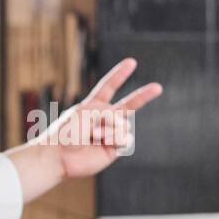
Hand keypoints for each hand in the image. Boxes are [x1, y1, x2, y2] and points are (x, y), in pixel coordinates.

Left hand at [43, 58, 162, 179]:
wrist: (59, 156)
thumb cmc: (67, 132)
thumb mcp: (86, 112)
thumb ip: (108, 113)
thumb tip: (124, 128)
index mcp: (94, 105)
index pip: (109, 86)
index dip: (120, 74)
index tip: (132, 62)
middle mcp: (104, 118)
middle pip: (129, 105)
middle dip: (144, 95)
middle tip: (158, 87)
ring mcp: (111, 133)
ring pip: (124, 124)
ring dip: (110, 128)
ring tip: (93, 135)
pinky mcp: (114, 148)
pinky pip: (125, 138)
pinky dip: (115, 138)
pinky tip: (103, 142)